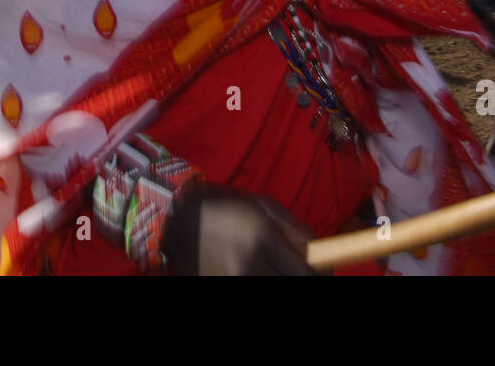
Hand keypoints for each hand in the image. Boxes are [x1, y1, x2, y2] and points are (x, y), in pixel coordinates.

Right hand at [163, 185, 316, 275]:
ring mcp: (227, 282)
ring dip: (272, 277)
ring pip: (268, 288)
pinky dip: (253, 278)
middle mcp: (246, 266)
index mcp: (261, 239)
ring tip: (265, 267)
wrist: (174, 217)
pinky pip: (244, 287)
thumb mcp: (264, 206)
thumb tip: (320, 257)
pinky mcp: (212, 286)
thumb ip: (297, 231)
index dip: (319, 277)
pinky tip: (244, 269)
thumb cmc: (224, 206)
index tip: (320, 273)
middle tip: (295, 272)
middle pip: (289, 286)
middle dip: (295, 278)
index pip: (304, 275)